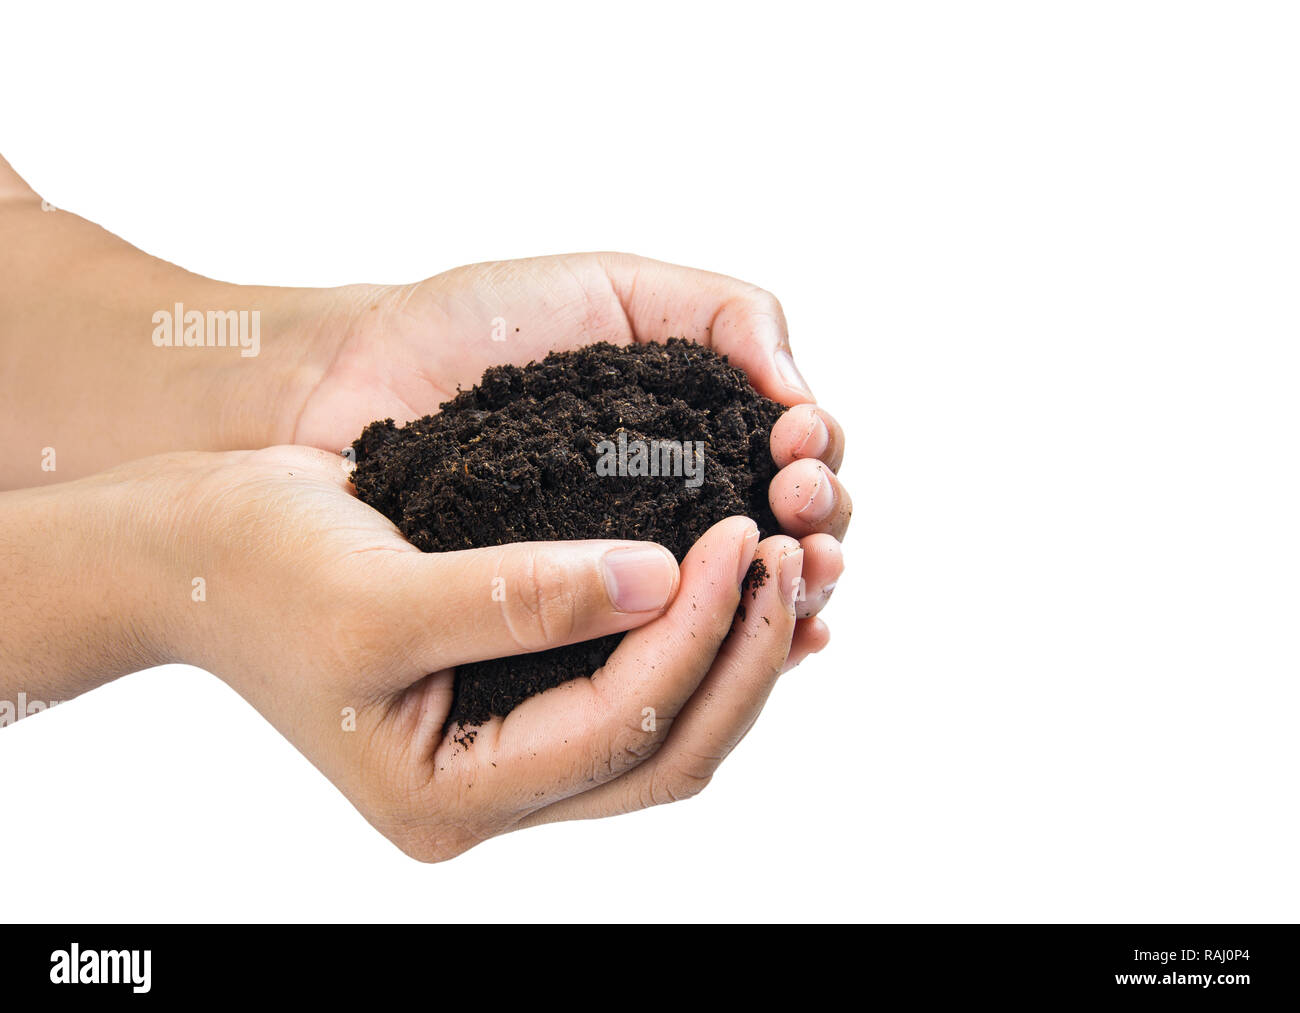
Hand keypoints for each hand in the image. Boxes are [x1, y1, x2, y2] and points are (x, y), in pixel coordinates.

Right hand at [136, 446, 806, 860]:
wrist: (186, 549)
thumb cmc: (253, 571)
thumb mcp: (378, 596)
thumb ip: (519, 598)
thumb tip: (665, 578)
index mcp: (449, 797)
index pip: (619, 728)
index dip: (696, 636)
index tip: (743, 538)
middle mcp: (490, 791)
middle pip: (664, 753)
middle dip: (739, 657)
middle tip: (787, 554)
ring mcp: (507, 748)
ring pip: (661, 731)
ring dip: (728, 651)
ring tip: (776, 558)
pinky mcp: (515, 692)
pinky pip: (631, 686)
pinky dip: (689, 640)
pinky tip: (729, 583)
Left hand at [278, 254, 850, 660]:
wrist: (352, 378)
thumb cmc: (479, 325)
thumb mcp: (615, 291)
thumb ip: (724, 315)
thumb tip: (801, 397)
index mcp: (698, 431)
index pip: (796, 462)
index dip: (818, 463)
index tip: (798, 452)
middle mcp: (675, 506)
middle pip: (786, 538)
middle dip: (816, 527)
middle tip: (800, 513)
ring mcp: (627, 571)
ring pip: (742, 604)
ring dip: (789, 593)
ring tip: (796, 572)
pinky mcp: (575, 630)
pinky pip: (666, 654)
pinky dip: (726, 652)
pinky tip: (765, 645)